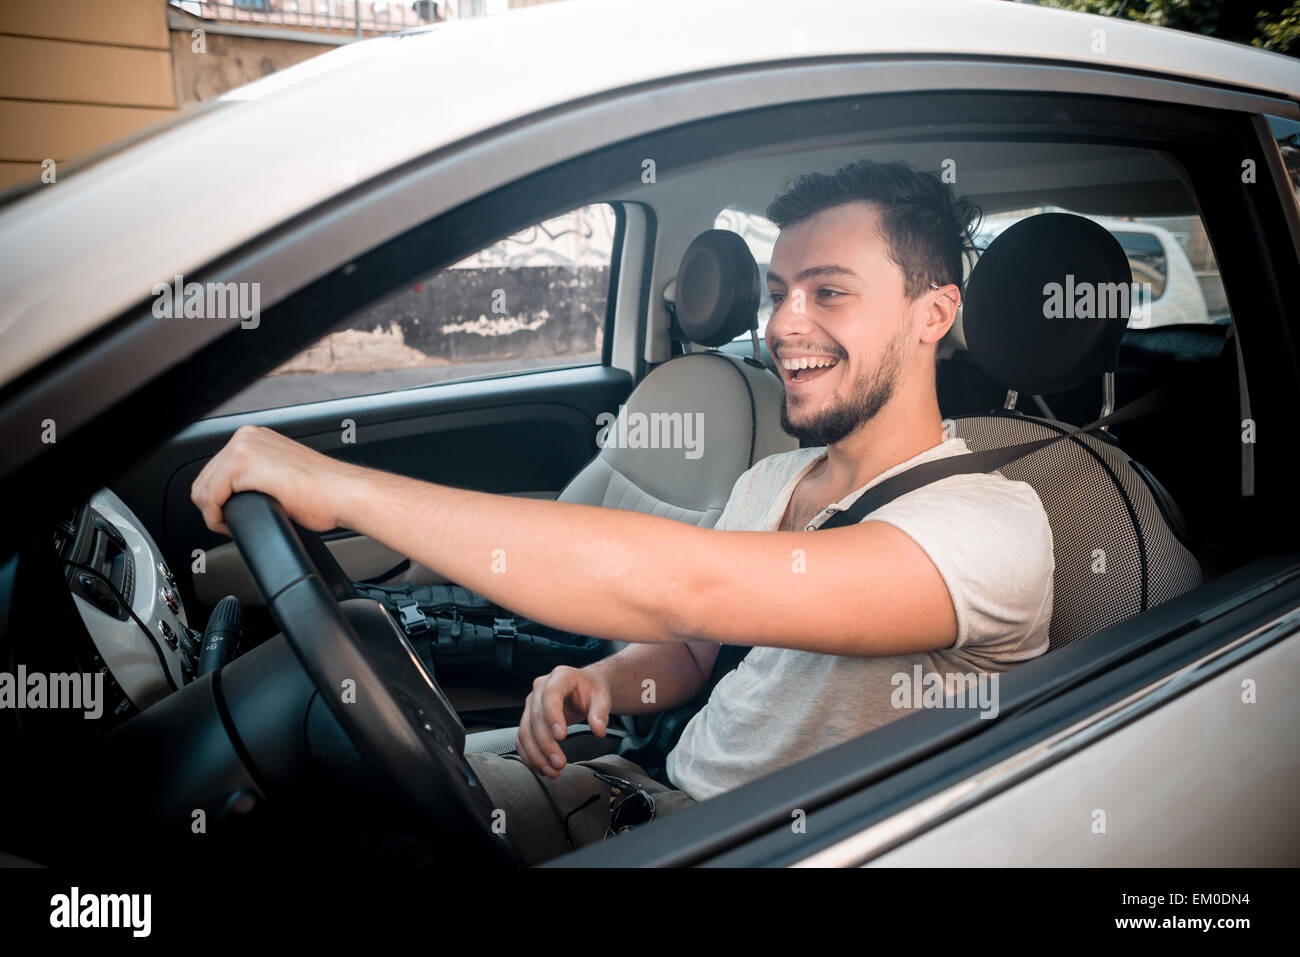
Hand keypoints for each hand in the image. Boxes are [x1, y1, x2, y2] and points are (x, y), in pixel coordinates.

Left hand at [191, 425, 357, 535]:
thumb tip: (238, 494)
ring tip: (233, 525)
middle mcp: (247, 436)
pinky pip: (210, 498)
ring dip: (214, 514)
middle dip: (214, 508)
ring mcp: (244, 447)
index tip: (232, 514)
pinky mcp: (243, 464)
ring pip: (203, 490)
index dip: (218, 500)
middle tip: (233, 523)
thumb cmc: (324, 492)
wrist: (343, 494)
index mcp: (255, 437)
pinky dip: (216, 518)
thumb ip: (258, 476)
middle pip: (203, 480)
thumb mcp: (282, 476)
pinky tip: (234, 524)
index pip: (214, 471)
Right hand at [515, 666, 611, 777]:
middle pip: (536, 718)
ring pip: (525, 731)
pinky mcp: (528, 718)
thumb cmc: (591, 690)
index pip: (551, 695)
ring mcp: (531, 703)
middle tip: (560, 763)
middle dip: (546, 744)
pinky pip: (522, 739)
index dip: (553, 716)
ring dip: (536, 754)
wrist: (584, 687)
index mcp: (560, 676)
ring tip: (552, 771)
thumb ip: (600, 713)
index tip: (561, 737)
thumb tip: (599, 730)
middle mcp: (540, 688)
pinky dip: (529, 756)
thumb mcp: (602, 697)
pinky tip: (541, 768)